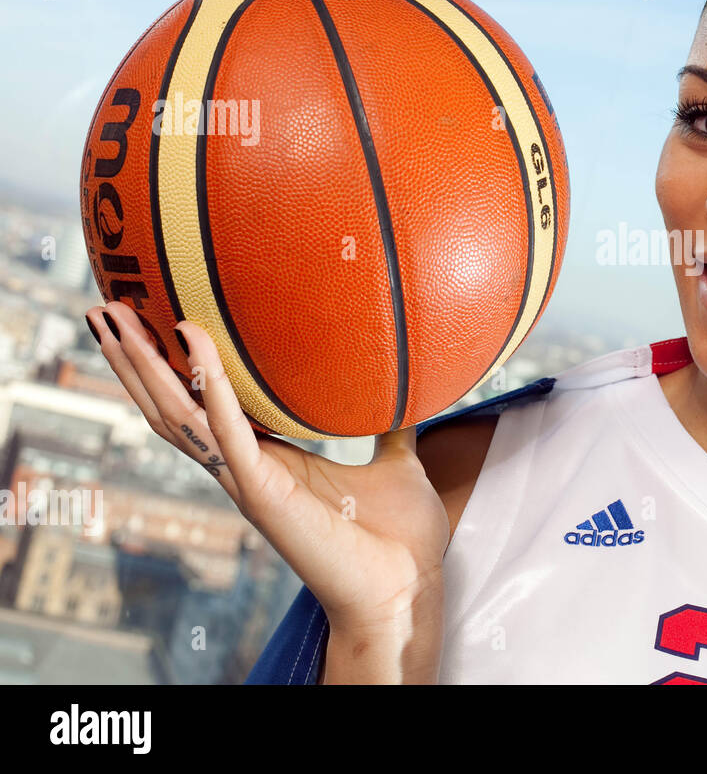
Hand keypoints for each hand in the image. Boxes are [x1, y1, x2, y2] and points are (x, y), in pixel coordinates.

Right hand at [87, 301, 448, 657]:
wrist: (405, 588)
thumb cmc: (398, 538)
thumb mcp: (398, 463)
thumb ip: (394, 428)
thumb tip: (413, 387)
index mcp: (268, 462)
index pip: (203, 407)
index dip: (172, 369)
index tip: (149, 320)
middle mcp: (245, 471)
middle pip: (172, 408)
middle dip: (135, 361)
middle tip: (103, 308)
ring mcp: (248, 483)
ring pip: (179, 418)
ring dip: (144, 367)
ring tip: (115, 319)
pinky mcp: (264, 494)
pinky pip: (228, 432)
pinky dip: (209, 385)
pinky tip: (194, 342)